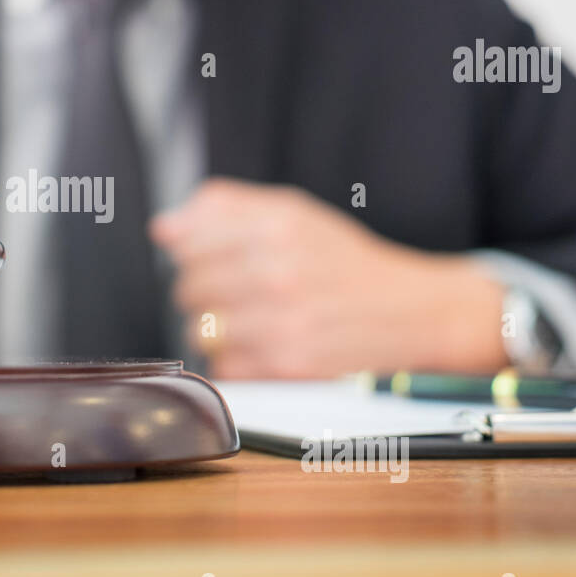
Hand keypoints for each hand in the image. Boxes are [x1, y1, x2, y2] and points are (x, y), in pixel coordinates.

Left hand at [150, 178, 508, 378]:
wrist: (411, 312)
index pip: (186, 244)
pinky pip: (223, 366)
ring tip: (252, 320)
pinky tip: (264, 345)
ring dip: (217, 329)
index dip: (193, 254)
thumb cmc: (344, 263)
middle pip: (188, 288)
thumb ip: (224, 209)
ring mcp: (281, 323)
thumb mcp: (292, 213)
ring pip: (199, 330)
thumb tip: (164, 227)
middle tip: (237, 293)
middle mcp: (277, 274)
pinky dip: (236, 360)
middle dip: (203, 292)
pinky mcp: (286, 367)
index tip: (212, 259)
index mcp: (276, 227)